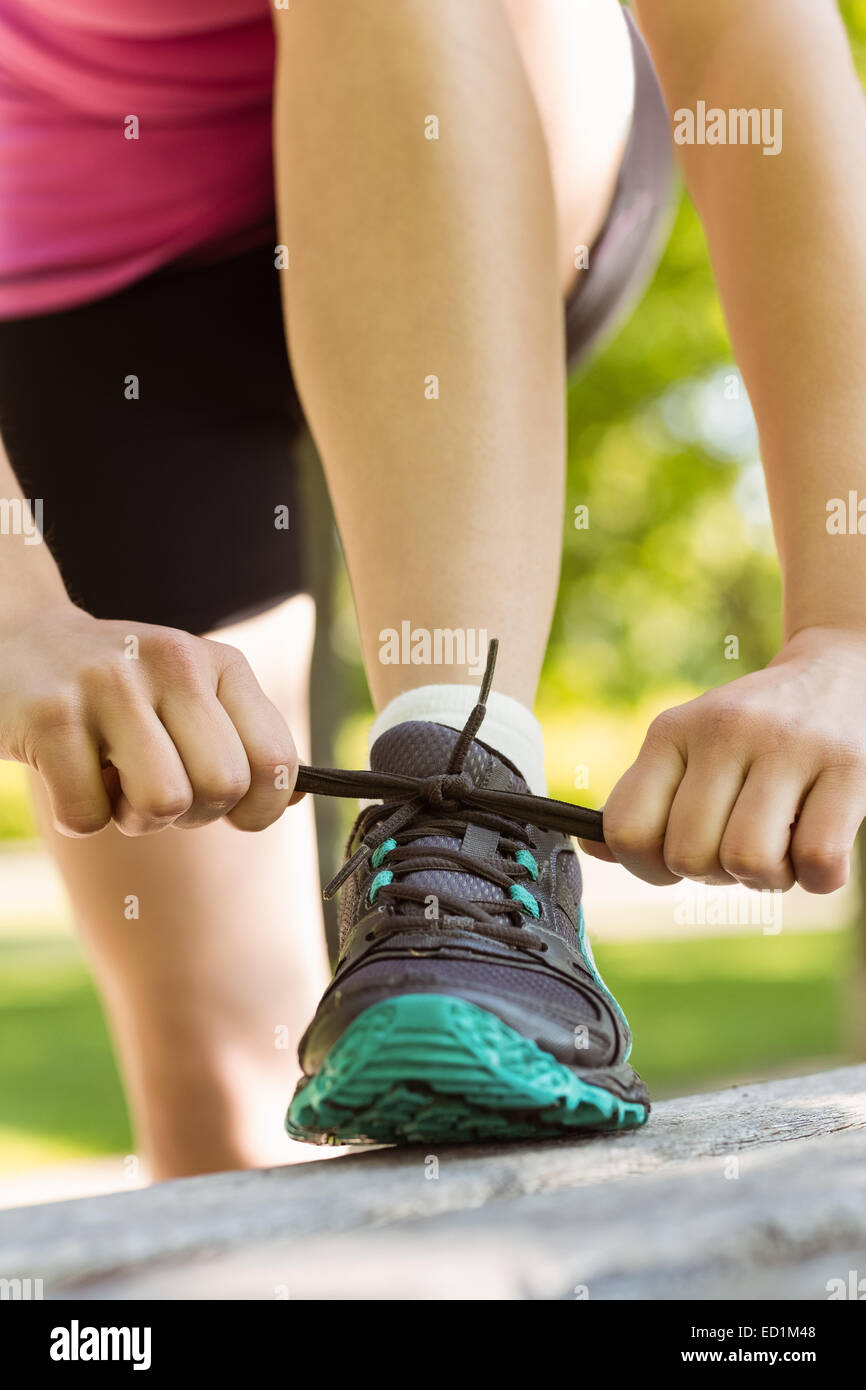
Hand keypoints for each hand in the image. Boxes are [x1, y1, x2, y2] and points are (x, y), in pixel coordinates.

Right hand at [0, 601, 299, 836]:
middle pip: (222, 787)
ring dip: (135, 818)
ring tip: (114, 780)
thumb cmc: (118, 691)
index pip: (276, 760)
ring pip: (165, 804)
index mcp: (220, 663)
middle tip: (154, 787)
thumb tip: (294, 794)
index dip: (259, 810)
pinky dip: (79, 816)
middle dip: (191, 813)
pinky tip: (68, 772)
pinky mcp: (50, 714)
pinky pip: (90, 816)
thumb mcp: (192, 695)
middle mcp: (172, 663)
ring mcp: (109, 684)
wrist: (16, 641)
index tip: (229, 811)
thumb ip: (243, 739)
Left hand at [580, 626, 865, 893]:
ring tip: (779, 847)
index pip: (626, 830)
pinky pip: (817, 864)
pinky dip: (817, 878)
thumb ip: (644, 799)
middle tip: (739, 845)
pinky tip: (816, 848)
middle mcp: (725, 730)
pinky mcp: (849, 764)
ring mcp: (788, 744)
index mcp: (671, 730)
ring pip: (749, 863)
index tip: (676, 861)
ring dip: (766, 879)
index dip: (646, 868)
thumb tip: (593, 851)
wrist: (841, 673)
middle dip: (714, 874)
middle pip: (689, 857)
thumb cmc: (753, 735)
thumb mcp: (689, 747)